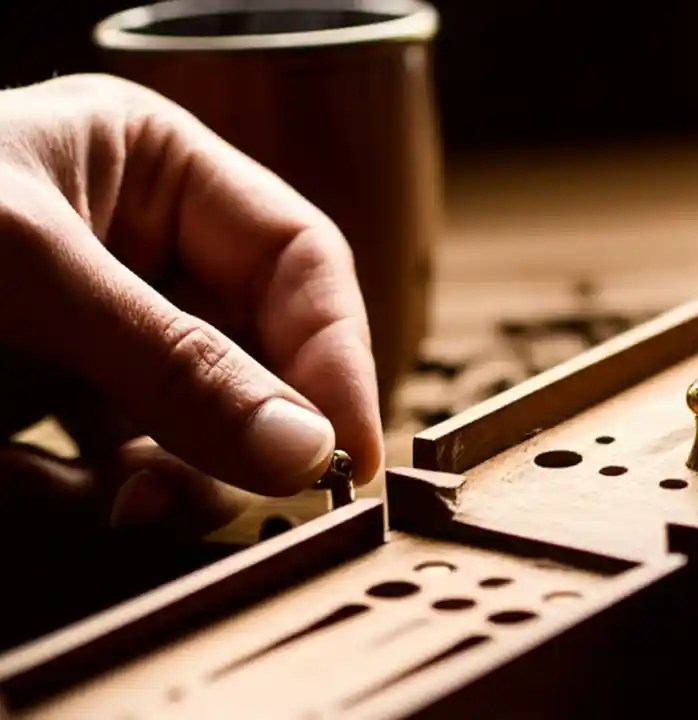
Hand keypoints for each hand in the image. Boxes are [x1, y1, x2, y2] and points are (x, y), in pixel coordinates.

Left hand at [0, 74, 381, 536]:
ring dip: (191, 468)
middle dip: (258, 423)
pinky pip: (133, 453)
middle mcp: (138, 243)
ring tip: (139, 503)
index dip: (338, 351)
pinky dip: (123, 489)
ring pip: (208, 410)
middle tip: (260, 494)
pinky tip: (90, 497)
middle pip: (262, 343)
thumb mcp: (22, 273)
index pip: (299, 257)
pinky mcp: (50, 395)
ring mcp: (96, 324)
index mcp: (151, 165)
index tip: (350, 448)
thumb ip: (172, 363)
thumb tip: (305, 449)